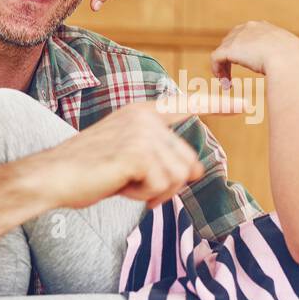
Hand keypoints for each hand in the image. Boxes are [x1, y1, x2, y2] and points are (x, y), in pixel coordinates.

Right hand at [34, 94, 242, 210]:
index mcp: (143, 112)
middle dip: (168, 184)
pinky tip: (119, 185)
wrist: (53, 176)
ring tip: (124, 182)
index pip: (189, 104)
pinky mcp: (138, 152)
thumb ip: (159, 155)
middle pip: (188, 162)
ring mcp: (142, 133)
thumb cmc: (88, 171)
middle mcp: (146, 117)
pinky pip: (162, 186)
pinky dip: (143, 196)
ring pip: (178, 177)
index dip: (219, 105)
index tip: (245, 103)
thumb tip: (193, 172)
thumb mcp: (129, 156)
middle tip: (134, 183)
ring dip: (154, 192)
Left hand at [209, 20, 298, 80]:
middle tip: (231, 74)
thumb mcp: (288, 53)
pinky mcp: (230, 49)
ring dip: (224, 68)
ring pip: (223, 51)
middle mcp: (249, 28)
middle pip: (230, 41)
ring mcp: (238, 37)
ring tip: (228, 83)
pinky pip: (216, 58)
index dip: (242, 50)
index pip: (245, 34)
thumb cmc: (295, 61)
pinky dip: (218, 71)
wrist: (290, 60)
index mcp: (263, 27)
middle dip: (230, 58)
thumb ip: (281, 56)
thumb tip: (286, 65)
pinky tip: (225, 83)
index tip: (245, 64)